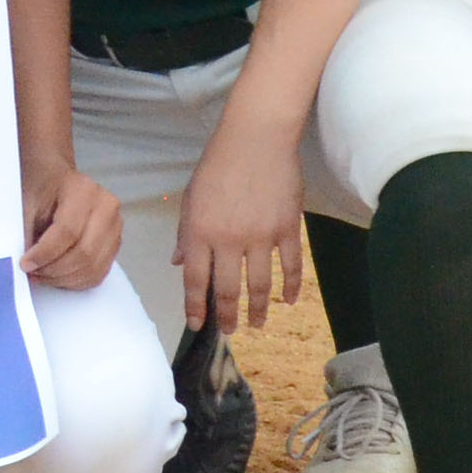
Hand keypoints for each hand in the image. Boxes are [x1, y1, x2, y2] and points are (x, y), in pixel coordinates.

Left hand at [20, 163, 123, 290]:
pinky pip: (98, 273)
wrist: (57, 181)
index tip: (25, 264)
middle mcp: (107, 208)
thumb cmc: (40, 189)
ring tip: (41, 276)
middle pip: (84, 253)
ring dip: (64, 279)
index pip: (67, 232)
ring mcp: (115, 227)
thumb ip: (27, 231)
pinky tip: (56, 277)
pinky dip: (75, 281)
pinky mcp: (115, 244)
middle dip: (54, 270)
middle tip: (32, 273)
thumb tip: (27, 265)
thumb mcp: (27, 202)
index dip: (45, 253)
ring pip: (93, 268)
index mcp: (84, 191)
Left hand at [177, 126, 307, 334]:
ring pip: (261, 285)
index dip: (195, 306)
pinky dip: (292, 287)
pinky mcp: (288, 229)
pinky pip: (292, 266)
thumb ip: (186, 234)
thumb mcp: (191, 198)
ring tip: (258, 323)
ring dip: (260, 309)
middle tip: (230, 331)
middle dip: (228, 315)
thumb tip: (179, 263)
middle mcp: (229, 239)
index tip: (196, 324)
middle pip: (228, 289)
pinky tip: (289, 301)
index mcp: (201, 231)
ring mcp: (262, 236)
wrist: (256, 140)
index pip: (195, 279)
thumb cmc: (217, 166)